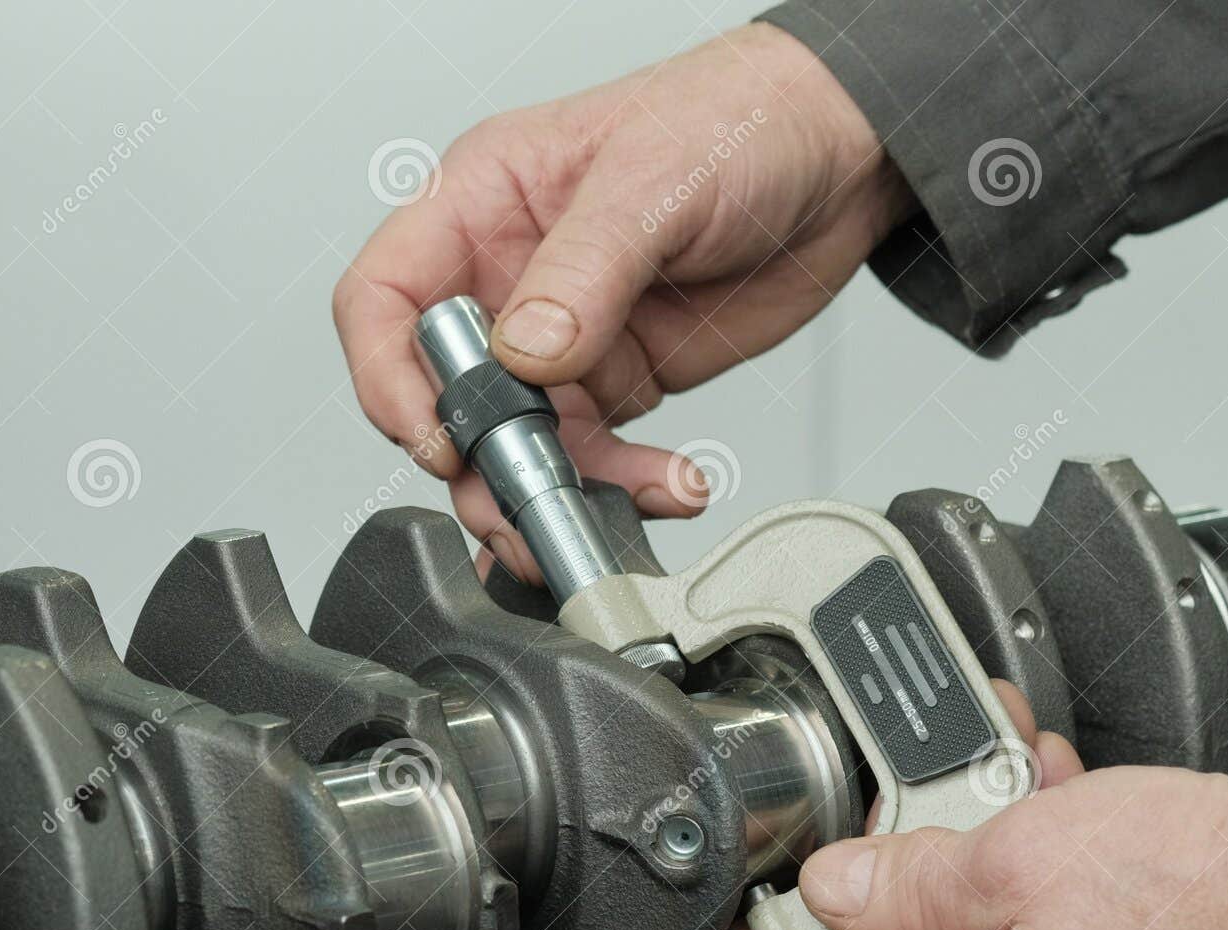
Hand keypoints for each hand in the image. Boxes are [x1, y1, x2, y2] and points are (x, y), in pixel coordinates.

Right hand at [333, 23, 912, 580]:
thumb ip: (584, 270)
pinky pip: (591, 459)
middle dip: (478, 465)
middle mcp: (507, 277)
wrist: (843, 155)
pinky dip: (620, 489)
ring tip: (608, 511)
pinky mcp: (615, 381)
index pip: (384, 300)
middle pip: (444, 396)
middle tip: (526, 506)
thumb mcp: (656, 178)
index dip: (390, 379)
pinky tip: (668, 487)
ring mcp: (560, 339)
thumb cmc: (741, 119)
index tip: (439, 438)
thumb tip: (524, 355)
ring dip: (551, 494)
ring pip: (514, 445)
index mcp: (482, 203)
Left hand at [728, 686, 1227, 929]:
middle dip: (891, 890)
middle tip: (906, 812)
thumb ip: (900, 884)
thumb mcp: (1015, 858)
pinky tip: (1049, 818)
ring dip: (967, 872)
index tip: (753, 926)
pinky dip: (1024, 893)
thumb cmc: (1209, 892)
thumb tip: (834, 892)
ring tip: (1001, 794)